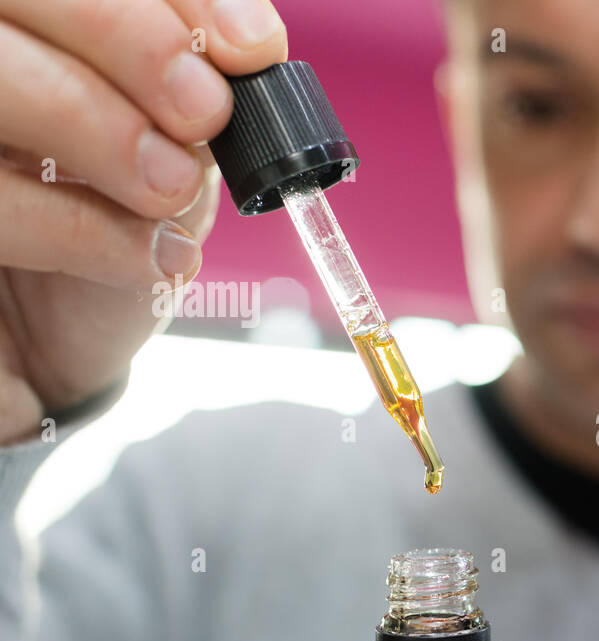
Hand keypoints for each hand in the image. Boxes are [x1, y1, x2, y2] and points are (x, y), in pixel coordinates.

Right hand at [0, 0, 287, 442]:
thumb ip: (192, 90)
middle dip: (124, 37)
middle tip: (204, 111)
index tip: (254, 46)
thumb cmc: (109, 228)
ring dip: (98, 128)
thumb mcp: (170, 153)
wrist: (51, 342)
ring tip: (171, 191)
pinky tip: (149, 259)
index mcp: (36, 25)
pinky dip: (78, 229)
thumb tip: (250, 45)